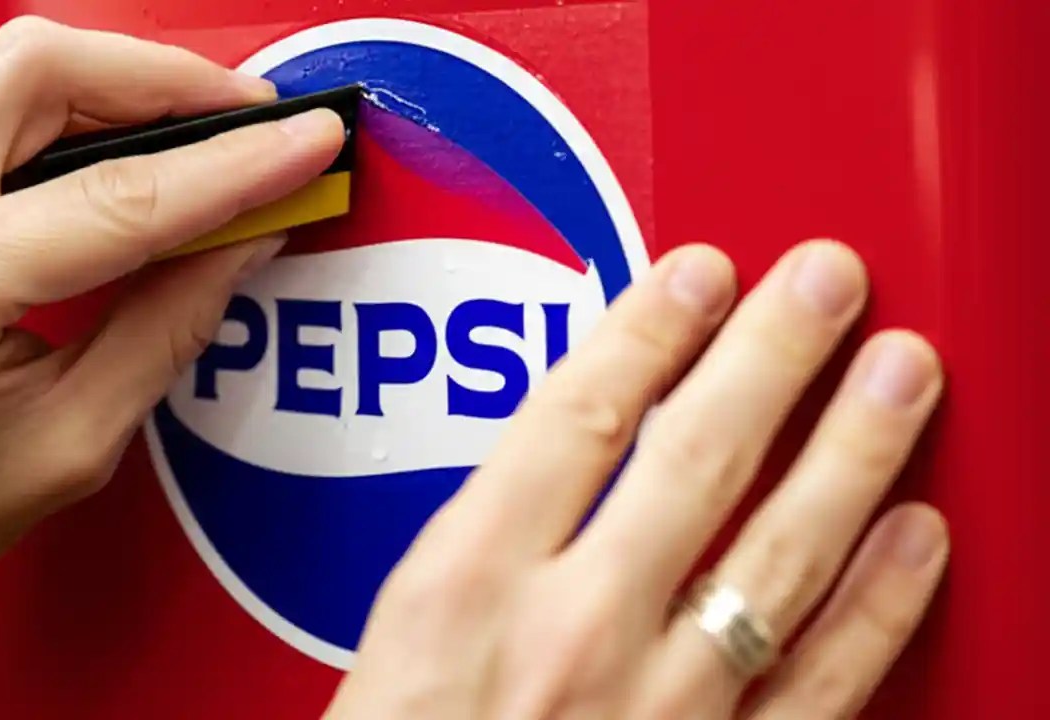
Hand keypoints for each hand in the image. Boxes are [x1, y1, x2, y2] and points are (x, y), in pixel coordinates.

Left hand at [0, 17, 342, 662]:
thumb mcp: (66, 447)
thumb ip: (165, 331)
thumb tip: (244, 245)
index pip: (129, 195)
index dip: (239, 164)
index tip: (307, 142)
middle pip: (46, 69)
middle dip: (169, 78)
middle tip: (247, 114)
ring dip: (97, 80)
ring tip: (168, 129)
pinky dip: (19, 93)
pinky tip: (61, 139)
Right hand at [328, 242, 947, 718]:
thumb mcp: (395, 640)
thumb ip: (480, 542)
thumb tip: (563, 445)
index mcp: (464, 590)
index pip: (578, 414)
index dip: (654, 325)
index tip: (700, 272)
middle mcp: (566, 637)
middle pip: (694, 459)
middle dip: (772, 353)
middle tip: (827, 278)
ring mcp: (654, 710)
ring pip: (779, 554)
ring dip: (852, 450)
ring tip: (901, 371)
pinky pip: (822, 682)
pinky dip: (880, 603)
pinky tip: (917, 534)